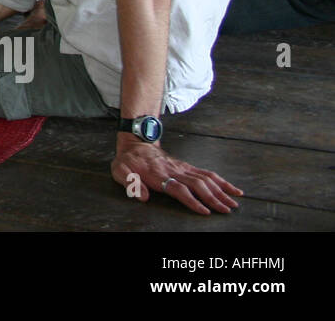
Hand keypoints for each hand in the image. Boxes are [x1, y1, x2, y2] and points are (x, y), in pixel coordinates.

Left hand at [111, 138, 242, 214]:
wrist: (136, 142)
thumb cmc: (128, 160)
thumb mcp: (120, 171)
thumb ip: (130, 183)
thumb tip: (142, 197)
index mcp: (159, 174)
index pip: (179, 189)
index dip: (192, 201)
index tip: (205, 211)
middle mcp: (174, 171)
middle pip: (197, 185)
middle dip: (213, 198)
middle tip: (227, 210)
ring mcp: (183, 168)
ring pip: (206, 179)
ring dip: (221, 191)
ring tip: (235, 203)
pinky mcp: (188, 167)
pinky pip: (207, 173)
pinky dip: (222, 181)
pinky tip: (233, 189)